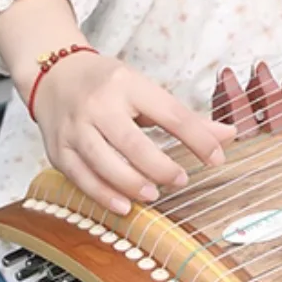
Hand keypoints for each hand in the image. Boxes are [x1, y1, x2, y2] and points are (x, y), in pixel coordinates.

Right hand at [28, 51, 236, 215]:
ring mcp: (75, 128)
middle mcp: (99, 105)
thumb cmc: (108, 85)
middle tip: (181, 180)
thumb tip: (228, 136)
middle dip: (159, 166)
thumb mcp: (146, 91)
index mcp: (129, 85)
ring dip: (132, 184)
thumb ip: (186, 118)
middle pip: (132, 142)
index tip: (216, 158)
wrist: (54, 75)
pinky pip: (80, 177)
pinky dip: (103, 195)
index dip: (197, 138)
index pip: (170, 113)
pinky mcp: (58, 150)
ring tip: (154, 194)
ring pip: (103, 162)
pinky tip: (124, 206)